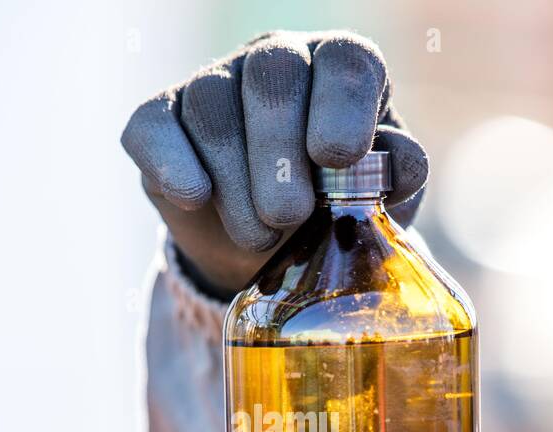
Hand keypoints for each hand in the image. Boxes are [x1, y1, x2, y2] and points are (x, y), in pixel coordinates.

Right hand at [121, 31, 429, 298]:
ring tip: (259, 236)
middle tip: (289, 217)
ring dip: (236, 183)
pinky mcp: (160, 119)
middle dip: (279, 155)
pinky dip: (172, 164)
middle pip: (273, 75)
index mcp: (340, 70)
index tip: (338, 158)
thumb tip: (396, 161)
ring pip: (213, 108)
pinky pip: (154, 127)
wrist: (271, 251)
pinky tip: (195, 199)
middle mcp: (276, 60)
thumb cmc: (335, 211)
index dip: (342, 106)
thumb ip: (398, 175)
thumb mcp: (381, 200)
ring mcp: (214, 83)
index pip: (346, 60)